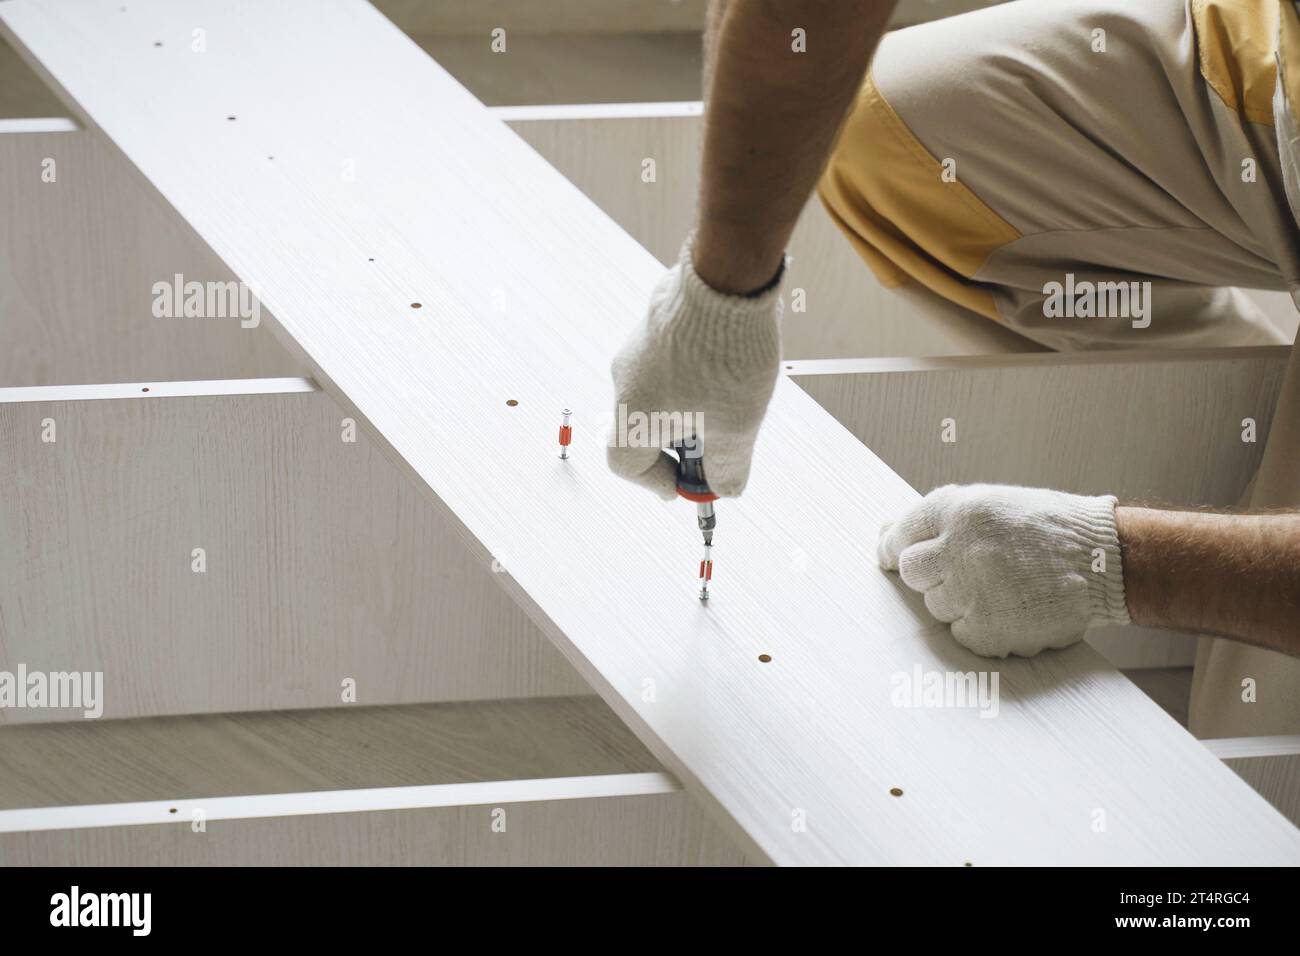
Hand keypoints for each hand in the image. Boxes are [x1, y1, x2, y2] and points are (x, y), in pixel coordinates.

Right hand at [607, 236, 783, 498]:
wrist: (725, 279)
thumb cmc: (724, 356)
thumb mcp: (736, 427)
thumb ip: (728, 467)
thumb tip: (725, 487)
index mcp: (634, 415)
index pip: (627, 465)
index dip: (657, 483)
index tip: (687, 485)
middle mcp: (625, 380)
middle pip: (643, 429)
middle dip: (680, 445)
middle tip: (716, 446)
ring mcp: (637, 347)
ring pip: (658, 393)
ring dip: (688, 408)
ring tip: (729, 401)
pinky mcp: (655, 321)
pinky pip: (667, 362)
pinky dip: (691, 377)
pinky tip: (724, 368)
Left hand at [878, 484, 1129, 656]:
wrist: (1106, 562)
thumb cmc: (1051, 530)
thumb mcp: (994, 504)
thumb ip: (940, 518)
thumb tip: (884, 532)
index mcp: (960, 511)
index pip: (901, 532)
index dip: (894, 546)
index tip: (891, 556)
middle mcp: (960, 548)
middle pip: (911, 571)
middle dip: (930, 574)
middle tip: (963, 573)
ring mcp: (972, 590)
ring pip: (937, 605)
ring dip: (961, 601)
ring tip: (1003, 587)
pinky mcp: (987, 628)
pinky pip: (961, 634)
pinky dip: (981, 628)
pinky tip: (1012, 609)